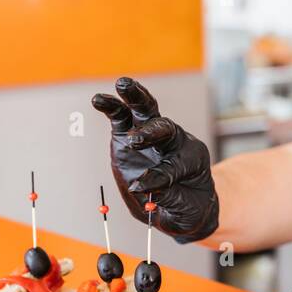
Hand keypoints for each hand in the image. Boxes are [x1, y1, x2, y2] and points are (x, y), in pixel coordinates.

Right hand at [91, 77, 218, 242]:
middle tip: (137, 140)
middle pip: (164, 128)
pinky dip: (112, 107)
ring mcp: (150, 136)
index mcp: (192, 157)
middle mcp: (173, 141)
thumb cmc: (187, 205)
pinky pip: (121, 118)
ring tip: (123, 84)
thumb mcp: (183, 206)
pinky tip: (99, 100)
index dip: (159, 177)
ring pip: (145, 111)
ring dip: (135, 96)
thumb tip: (140, 185)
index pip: (175, 165)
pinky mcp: (127, 136)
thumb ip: (165, 194)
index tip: (141, 190)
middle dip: (151, 132)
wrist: (180, 206)